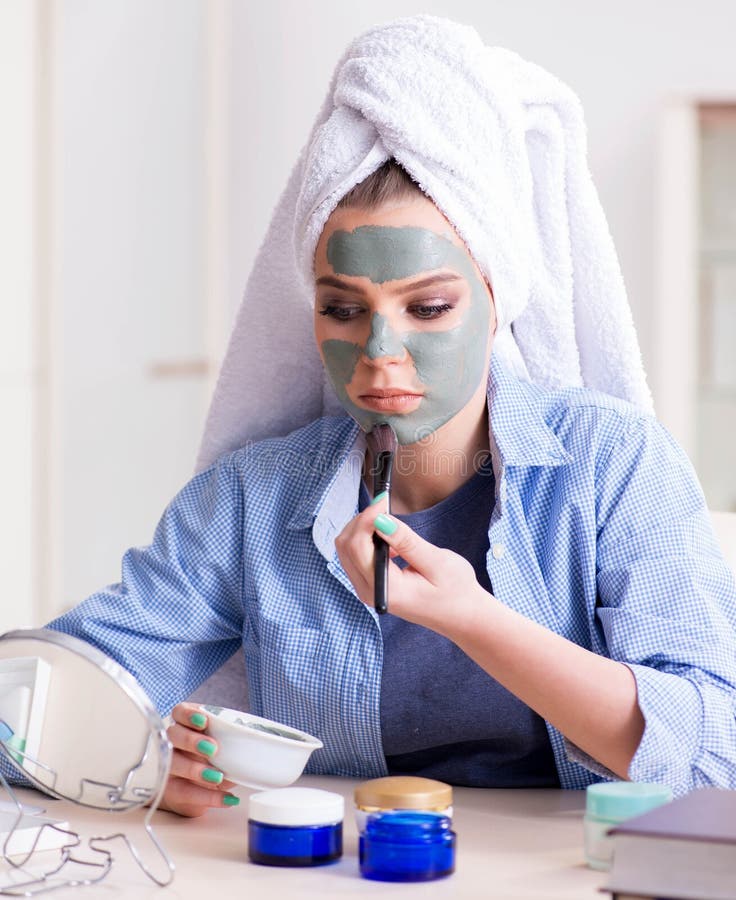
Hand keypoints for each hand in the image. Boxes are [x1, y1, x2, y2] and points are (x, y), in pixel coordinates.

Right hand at [158, 702, 238, 816]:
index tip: (204, 720)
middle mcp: (172, 743)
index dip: (189, 715)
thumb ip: (231, 741)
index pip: (179, 712)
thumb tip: (258, 746)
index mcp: (185, 725)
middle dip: (191, 741)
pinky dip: (209, 797)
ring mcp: (168, 766)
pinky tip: (228, 798)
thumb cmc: (211, 758)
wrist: (193, 788)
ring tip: (218, 776)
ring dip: (196, 770)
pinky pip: (185, 792)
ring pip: (173, 764)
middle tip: (213, 748)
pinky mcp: (171, 790)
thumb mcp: (221, 745)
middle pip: (173, 736)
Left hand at [334, 496, 489, 636]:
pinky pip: (356, 558)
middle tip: (385, 506)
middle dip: (361, 521)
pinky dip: (366, 540)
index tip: (384, 500)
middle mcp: (370, 592)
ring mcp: (368, 591)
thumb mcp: (436, 562)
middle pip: (345, 547)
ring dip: (363, 529)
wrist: (462, 617)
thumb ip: (406, 542)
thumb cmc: (455, 591)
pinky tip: (389, 539)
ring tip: (388, 521)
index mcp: (385, 589)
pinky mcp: (372, 586)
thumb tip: (381, 521)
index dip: (367, 518)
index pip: (357, 547)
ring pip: (346, 551)